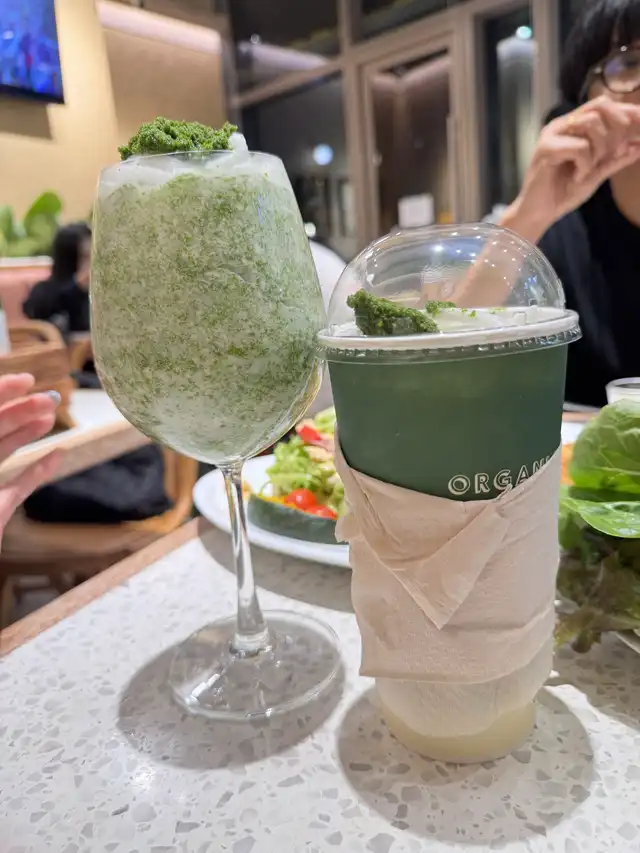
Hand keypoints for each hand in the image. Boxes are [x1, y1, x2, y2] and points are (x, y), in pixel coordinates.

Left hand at [0, 374, 60, 534]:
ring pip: (5, 451)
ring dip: (29, 433)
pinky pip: (19, 485)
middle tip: (50, 400)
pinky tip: (55, 457)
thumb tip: (41, 446)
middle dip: (22, 411)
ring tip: (51, 418)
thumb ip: (9, 465)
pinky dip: (38, 471)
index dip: (1, 392)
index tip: (26, 380)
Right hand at [501, 97, 639, 242]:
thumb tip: (638, 146)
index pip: (604, 106)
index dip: (626, 111)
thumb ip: (614, 159)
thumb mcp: (596, 174)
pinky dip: (585, 164)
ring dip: (599, 149)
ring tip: (589, 169)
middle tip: (615, 150)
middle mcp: (562, 125)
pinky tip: (577, 177)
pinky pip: (580, 147)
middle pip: (600, 105)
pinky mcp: (546, 149)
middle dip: (616, 126)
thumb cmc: (563, 194)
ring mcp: (552, 134)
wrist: (539, 214)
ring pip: (591, 123)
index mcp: (573, 127)